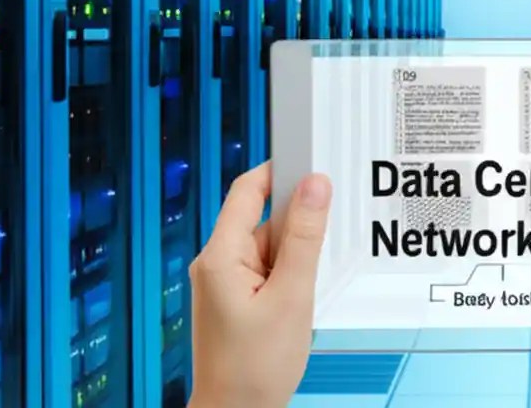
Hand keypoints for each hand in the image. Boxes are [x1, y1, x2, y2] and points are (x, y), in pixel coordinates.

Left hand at [188, 162, 332, 407]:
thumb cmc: (254, 369)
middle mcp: (216, 262)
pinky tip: (294, 303)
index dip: (281, 170)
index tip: (312, 161)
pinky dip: (287, 277)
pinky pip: (267, 268)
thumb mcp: (292, 297)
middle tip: (314, 259)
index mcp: (220, 256)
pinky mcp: (234, 296)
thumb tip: (315, 186)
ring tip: (298, 297)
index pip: (248, 189)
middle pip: (263, 217)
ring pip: (269, 245)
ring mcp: (223, 280)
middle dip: (296, 230)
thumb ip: (305, 238)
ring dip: (294, 260)